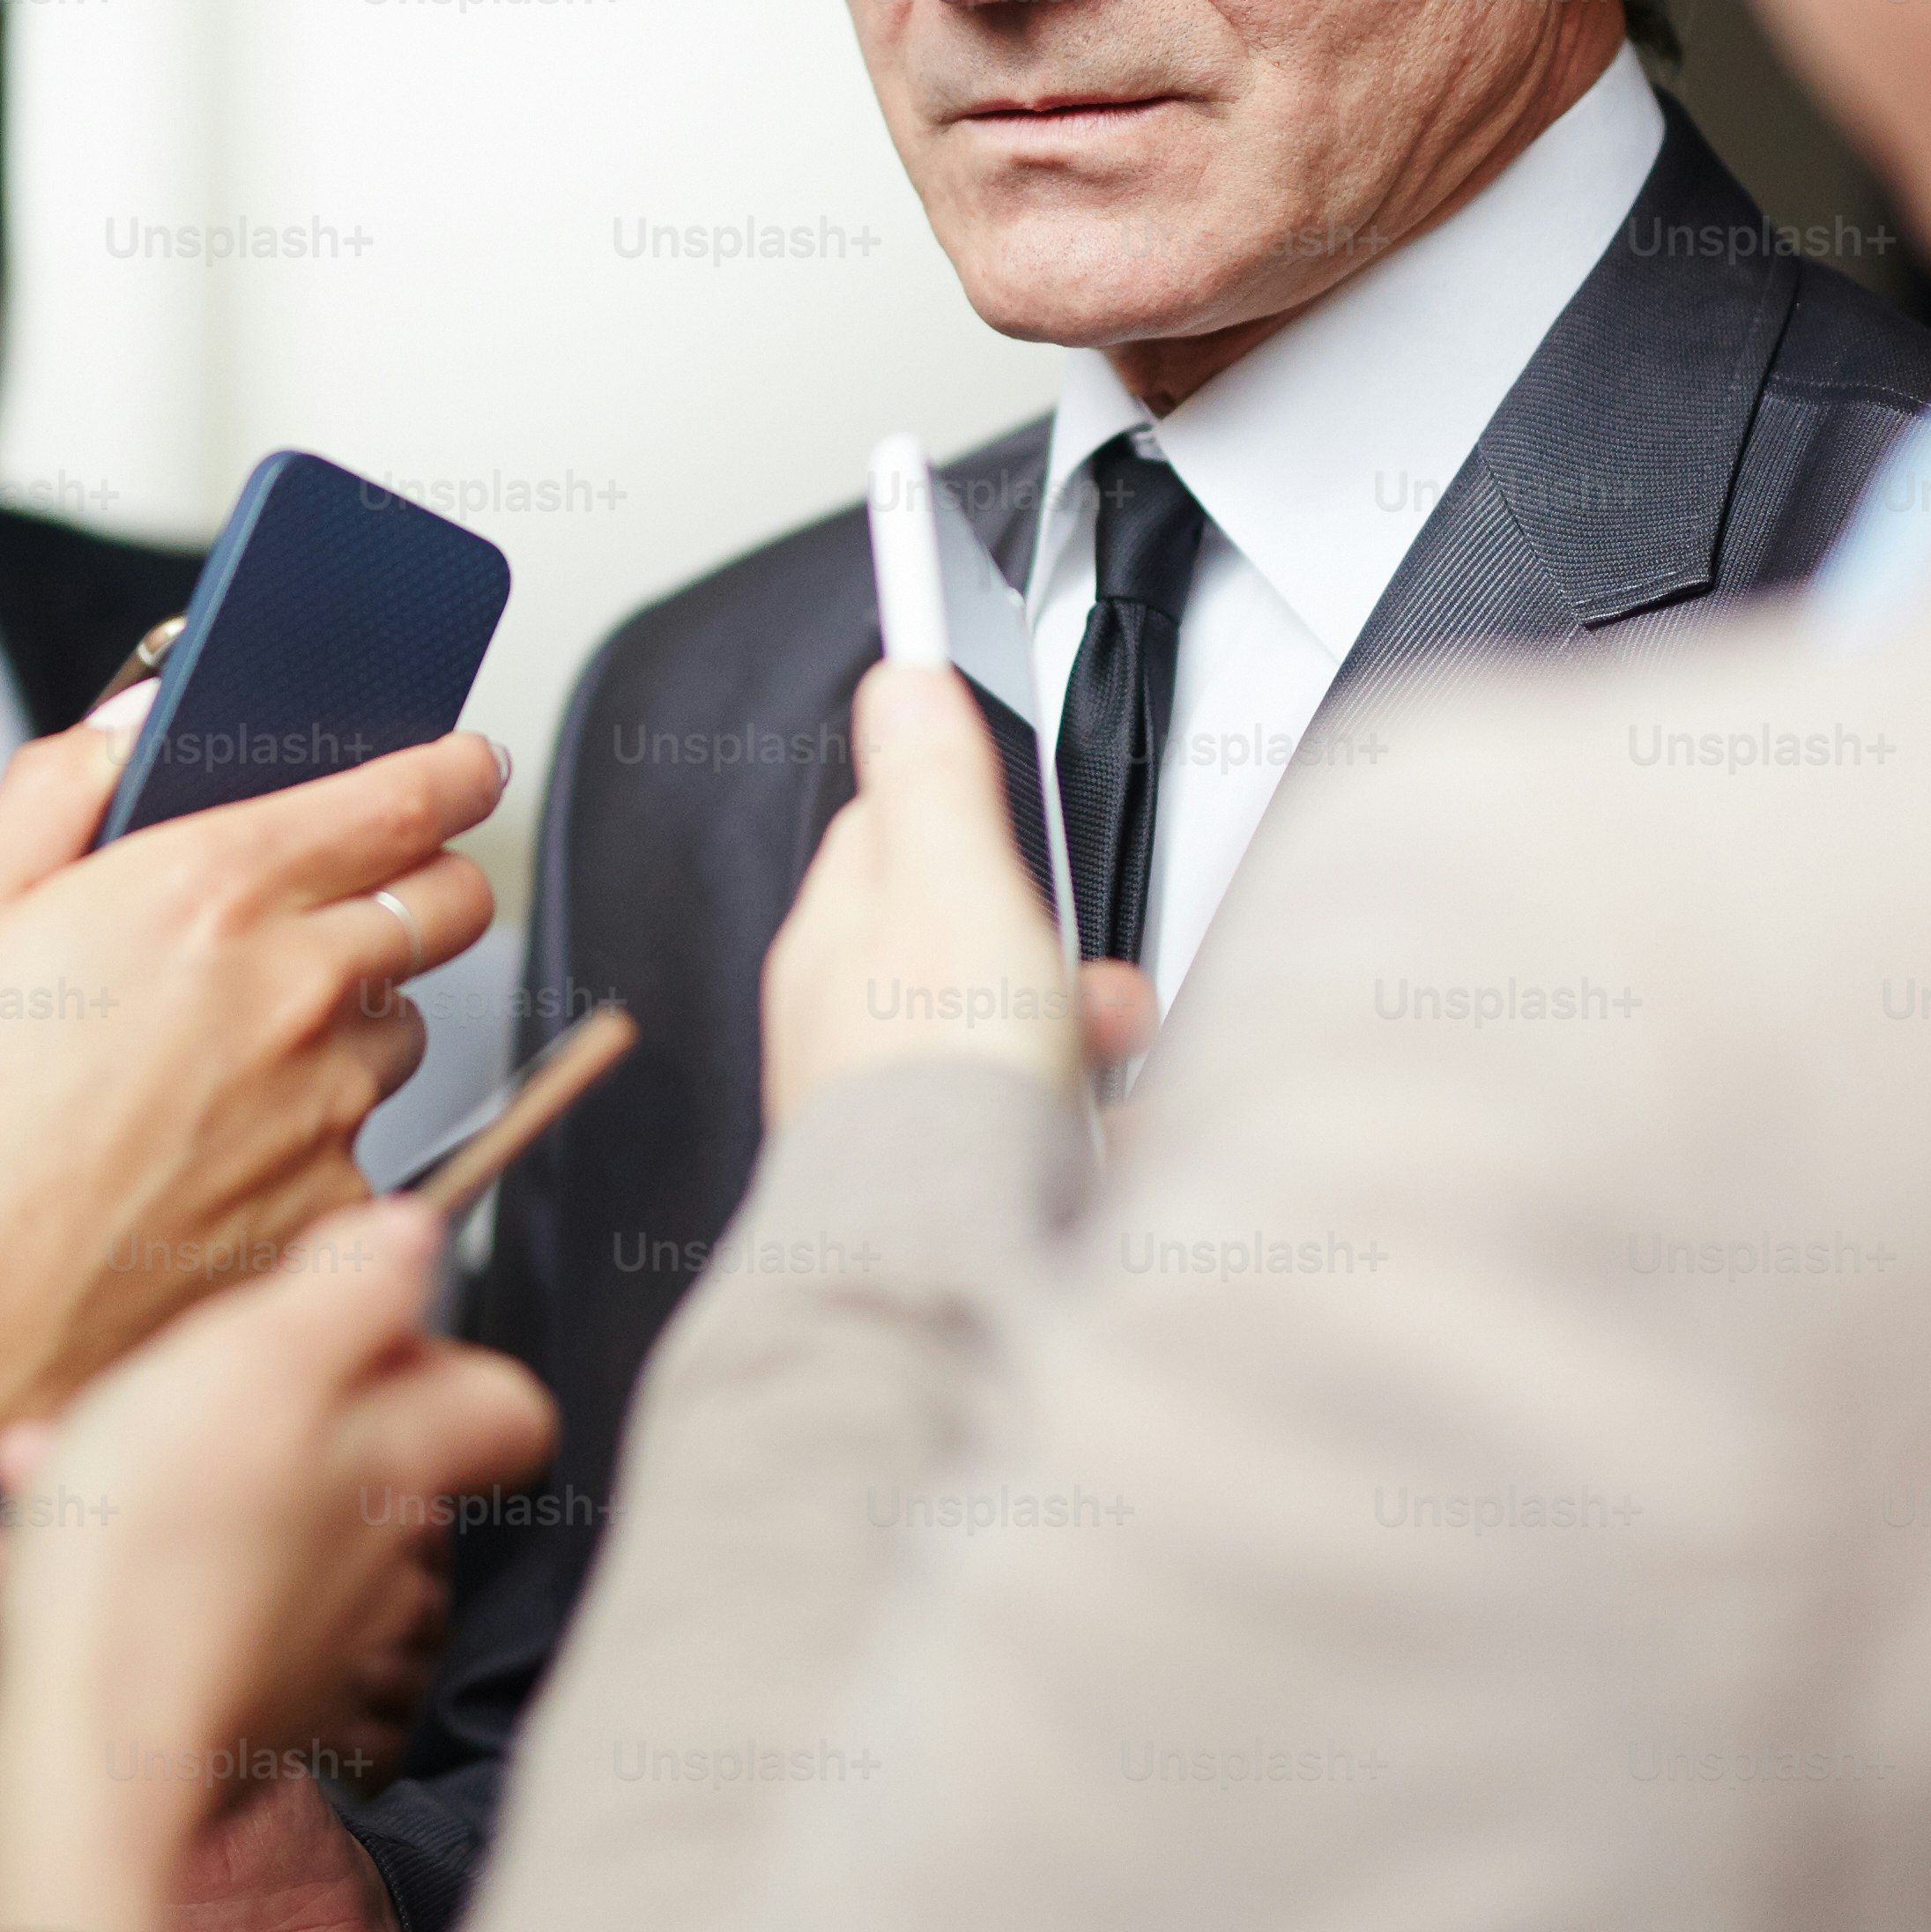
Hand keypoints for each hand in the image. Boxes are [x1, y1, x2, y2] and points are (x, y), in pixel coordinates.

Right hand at [0, 712, 502, 1439]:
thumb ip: (55, 788)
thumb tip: (132, 724)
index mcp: (212, 889)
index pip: (408, 798)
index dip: (454, 770)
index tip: (463, 766)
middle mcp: (295, 987)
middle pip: (450, 901)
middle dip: (427, 880)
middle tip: (370, 894)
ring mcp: (330, 1101)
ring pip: (405, 1022)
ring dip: (358, 1017)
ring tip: (246, 1048)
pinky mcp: (340, 1199)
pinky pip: (366, 1139)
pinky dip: (319, 1134)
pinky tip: (223, 1150)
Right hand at [0, 1199, 551, 1931]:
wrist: (83, 1756)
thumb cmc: (169, 1550)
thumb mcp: (258, 1360)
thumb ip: (349, 1288)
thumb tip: (412, 1234)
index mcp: (398, 1470)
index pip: (499, 1408)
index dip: (430, 1352)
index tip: (341, 1321)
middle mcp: (367, 1570)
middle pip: (334, 1463)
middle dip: (223, 1411)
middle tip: (143, 1390)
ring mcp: (289, 1651)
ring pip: (211, 1536)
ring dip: (113, 1491)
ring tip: (34, 1467)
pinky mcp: (201, 1714)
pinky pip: (131, 1623)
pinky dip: (49, 1582)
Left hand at [763, 658, 1081, 1126]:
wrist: (943, 1253)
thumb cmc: (937, 1078)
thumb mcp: (948, 885)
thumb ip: (931, 780)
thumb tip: (899, 678)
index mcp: (833, 936)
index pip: (888, 827)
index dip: (959, 804)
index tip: (998, 780)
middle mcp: (845, 1023)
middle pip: (961, 933)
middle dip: (1043, 942)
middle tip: (1076, 967)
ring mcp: (892, 1102)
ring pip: (1004, 1028)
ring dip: (1069, 1031)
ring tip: (1097, 1056)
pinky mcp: (946, 1172)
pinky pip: (1022, 1116)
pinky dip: (1068, 1114)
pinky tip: (1096, 1135)